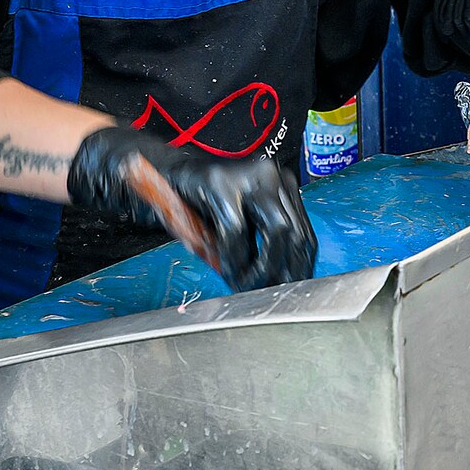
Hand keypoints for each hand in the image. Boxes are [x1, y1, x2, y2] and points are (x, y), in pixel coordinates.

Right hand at [67, 126, 314, 289]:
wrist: (164, 176)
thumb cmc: (205, 208)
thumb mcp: (242, 226)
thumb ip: (263, 245)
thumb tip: (282, 282)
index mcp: (283, 185)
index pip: (305, 232)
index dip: (300, 267)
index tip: (291, 290)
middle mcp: (273, 176)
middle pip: (295, 233)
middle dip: (282, 271)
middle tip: (264, 293)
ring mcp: (249, 176)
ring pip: (276, 230)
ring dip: (260, 267)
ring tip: (242, 284)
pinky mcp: (222, 183)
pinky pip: (236, 229)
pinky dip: (232, 256)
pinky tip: (225, 268)